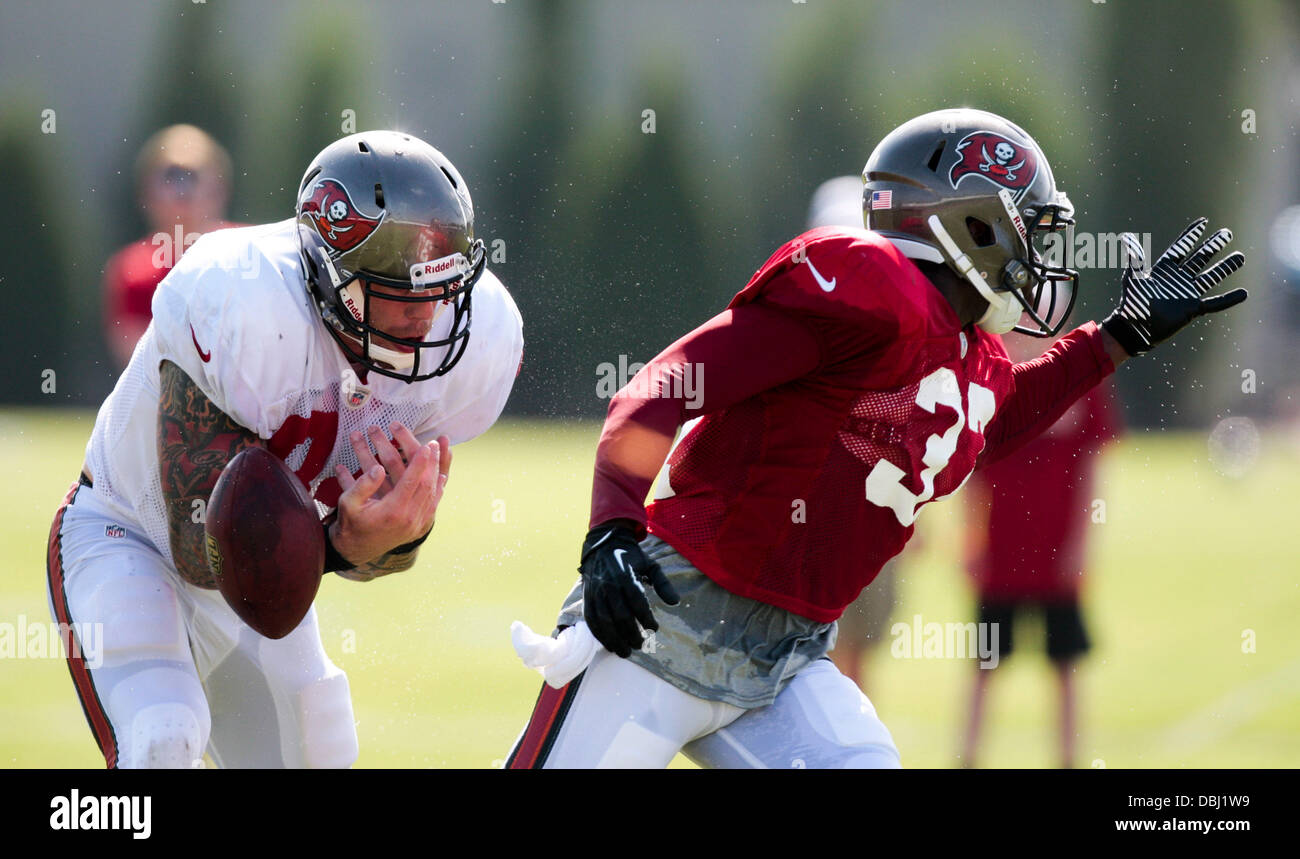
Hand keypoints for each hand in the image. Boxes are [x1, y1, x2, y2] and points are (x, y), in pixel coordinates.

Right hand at [329, 423, 451, 565]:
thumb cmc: (350, 522)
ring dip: (436, 473)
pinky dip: (438, 489)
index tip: (426, 445)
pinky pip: (432, 505)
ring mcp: (415, 524)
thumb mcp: (348, 502)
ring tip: (438, 455)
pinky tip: (440, 477)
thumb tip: (378, 468)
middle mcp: (408, 518)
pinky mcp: (418, 527)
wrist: (356, 550)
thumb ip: (362, 485)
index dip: (420, 462)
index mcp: (392, 511)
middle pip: (426, 486)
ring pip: (432, 494)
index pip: (412, 482)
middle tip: (433, 444)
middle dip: (431, 463)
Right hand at [579, 520, 679, 657]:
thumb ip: (663, 583)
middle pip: (620, 617)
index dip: (646, 619)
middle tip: (641, 645)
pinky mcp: (587, 598)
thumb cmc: (630, 556)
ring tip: (625, 652)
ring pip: (604, 622)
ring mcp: (596, 593)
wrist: (602, 545)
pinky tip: (609, 645)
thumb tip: (675, 602)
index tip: (654, 629)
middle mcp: (609, 586)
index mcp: (626, 576)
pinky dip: (599, 635)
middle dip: (631, 634)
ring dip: (614, 640)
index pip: (637, 603)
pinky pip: (591, 620)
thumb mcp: (650, 564)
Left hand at [1100, 218, 1245, 355]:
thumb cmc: (1132, 303)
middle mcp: (1178, 279)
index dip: (1191, 236)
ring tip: (1240, 257)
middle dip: (1213, 246)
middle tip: (1227, 234)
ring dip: (1225, 267)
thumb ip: (1135, 258)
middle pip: (1200, 258)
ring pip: (1211, 277)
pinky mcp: (1192, 309)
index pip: (1181, 248)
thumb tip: (1126, 237)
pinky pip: (1215, 303)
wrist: (1135, 329)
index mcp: (1164, 270)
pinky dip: (1229, 299)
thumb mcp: (1133, 278)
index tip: (1203, 222)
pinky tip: (1243, 293)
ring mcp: (1187, 294)